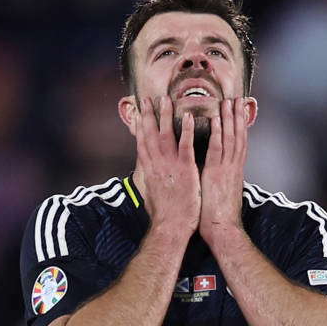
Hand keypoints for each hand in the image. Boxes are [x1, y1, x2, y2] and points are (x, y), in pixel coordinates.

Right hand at [134, 96, 199, 236]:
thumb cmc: (164, 216)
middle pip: (150, 135)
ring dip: (166, 116)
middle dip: (148, 115)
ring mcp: (170, 166)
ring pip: (166, 135)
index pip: (142, 143)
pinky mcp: (185, 170)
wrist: (171, 228)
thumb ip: (150, 181)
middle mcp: (157, 165)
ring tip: (166, 99)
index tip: (138, 113)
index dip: (139, 127)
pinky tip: (188, 116)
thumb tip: (147, 176)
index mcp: (150, 170)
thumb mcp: (152, 195)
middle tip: (147, 98)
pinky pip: (185, 146)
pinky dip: (186, 130)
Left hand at [199, 97, 246, 246]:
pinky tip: (217, 119)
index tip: (239, 112)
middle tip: (238, 98)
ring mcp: (227, 169)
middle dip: (238, 117)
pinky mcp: (217, 174)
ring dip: (229, 118)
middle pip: (238, 137)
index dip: (239, 127)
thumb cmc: (219, 218)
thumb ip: (221, 181)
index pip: (239, 144)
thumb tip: (217, 175)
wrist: (223, 231)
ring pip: (230, 138)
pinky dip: (218, 133)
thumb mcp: (222, 194)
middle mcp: (233, 167)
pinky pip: (218, 149)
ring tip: (229, 100)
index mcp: (234, 172)